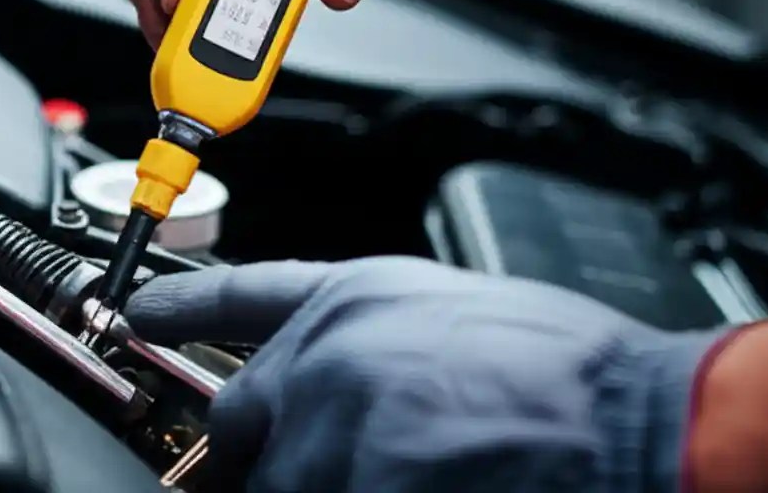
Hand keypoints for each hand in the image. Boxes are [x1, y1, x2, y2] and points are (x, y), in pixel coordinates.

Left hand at [124, 256, 730, 492]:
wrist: (631, 419)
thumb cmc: (564, 371)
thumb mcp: (453, 315)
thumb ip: (376, 342)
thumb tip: (346, 380)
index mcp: (349, 301)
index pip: (234, 295)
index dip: (179, 304)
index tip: (136, 311)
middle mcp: (319, 358)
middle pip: (235, 418)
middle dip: (261, 451)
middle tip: (309, 465)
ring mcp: (325, 432)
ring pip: (276, 483)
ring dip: (319, 486)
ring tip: (404, 469)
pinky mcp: (347, 487)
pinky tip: (419, 482)